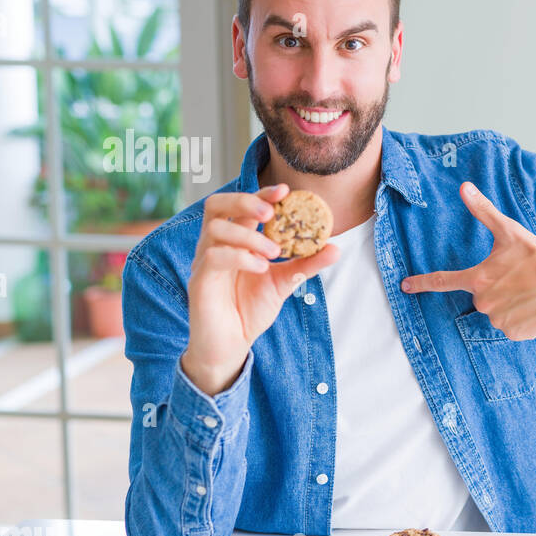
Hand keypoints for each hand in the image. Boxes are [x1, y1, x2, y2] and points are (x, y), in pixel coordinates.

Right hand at [181, 184, 339, 394]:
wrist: (231, 345)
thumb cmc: (250, 309)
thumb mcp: (285, 283)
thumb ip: (306, 264)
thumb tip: (336, 248)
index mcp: (234, 240)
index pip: (240, 205)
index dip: (261, 194)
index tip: (285, 190)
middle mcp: (215, 245)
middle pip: (217, 205)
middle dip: (245, 202)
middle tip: (272, 213)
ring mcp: (204, 261)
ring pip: (216, 229)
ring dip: (250, 236)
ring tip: (275, 253)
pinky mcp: (200, 281)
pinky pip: (214, 257)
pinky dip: (241, 257)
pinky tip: (261, 268)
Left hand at [400, 182, 535, 339]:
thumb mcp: (509, 231)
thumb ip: (483, 212)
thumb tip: (465, 188)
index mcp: (478, 278)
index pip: (443, 281)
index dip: (422, 283)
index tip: (405, 286)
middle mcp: (484, 301)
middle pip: (483, 297)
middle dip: (498, 289)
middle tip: (519, 279)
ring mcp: (498, 319)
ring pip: (498, 312)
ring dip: (510, 304)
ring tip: (529, 292)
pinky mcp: (514, 332)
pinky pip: (511, 326)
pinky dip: (521, 318)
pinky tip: (534, 306)